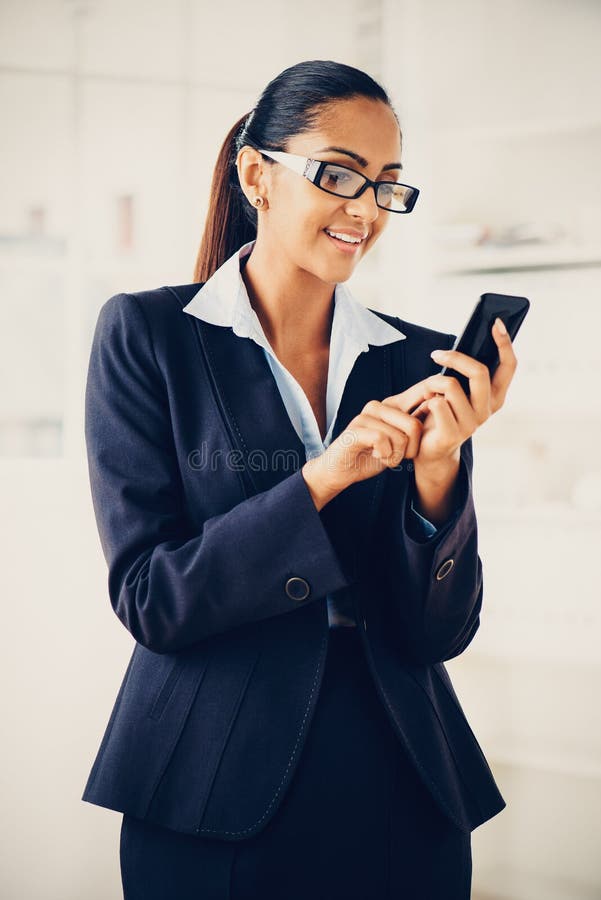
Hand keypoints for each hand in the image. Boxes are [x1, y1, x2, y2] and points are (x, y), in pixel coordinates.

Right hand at [302, 391, 425, 500]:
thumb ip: (410, 430)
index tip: (432, 423)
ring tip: (383, 456)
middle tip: (397, 456)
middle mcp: (377, 407)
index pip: (417, 398)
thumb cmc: (369, 457)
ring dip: (395, 456)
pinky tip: (376, 456)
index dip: (429, 406)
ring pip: (399, 437)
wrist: (340, 471)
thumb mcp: (396, 443)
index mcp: (388, 407)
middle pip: (414, 425)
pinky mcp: (355, 430)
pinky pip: (382, 440)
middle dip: (411, 449)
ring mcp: (365, 417)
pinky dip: (384, 455)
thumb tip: (434, 412)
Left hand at [387, 317, 517, 472]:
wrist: (429, 449)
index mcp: (495, 396)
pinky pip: (436, 404)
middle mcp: (488, 410)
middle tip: (437, 354)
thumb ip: (465, 373)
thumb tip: (464, 345)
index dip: (504, 343)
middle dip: (455, 358)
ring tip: (428, 394)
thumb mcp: (457, 390)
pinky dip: (425, 401)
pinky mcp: (453, 434)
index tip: (496, 323)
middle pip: (479, 372)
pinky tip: (424, 409)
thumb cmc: (442, 413)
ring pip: (451, 386)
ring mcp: (472, 424)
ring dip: (432, 385)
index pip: (509, 366)